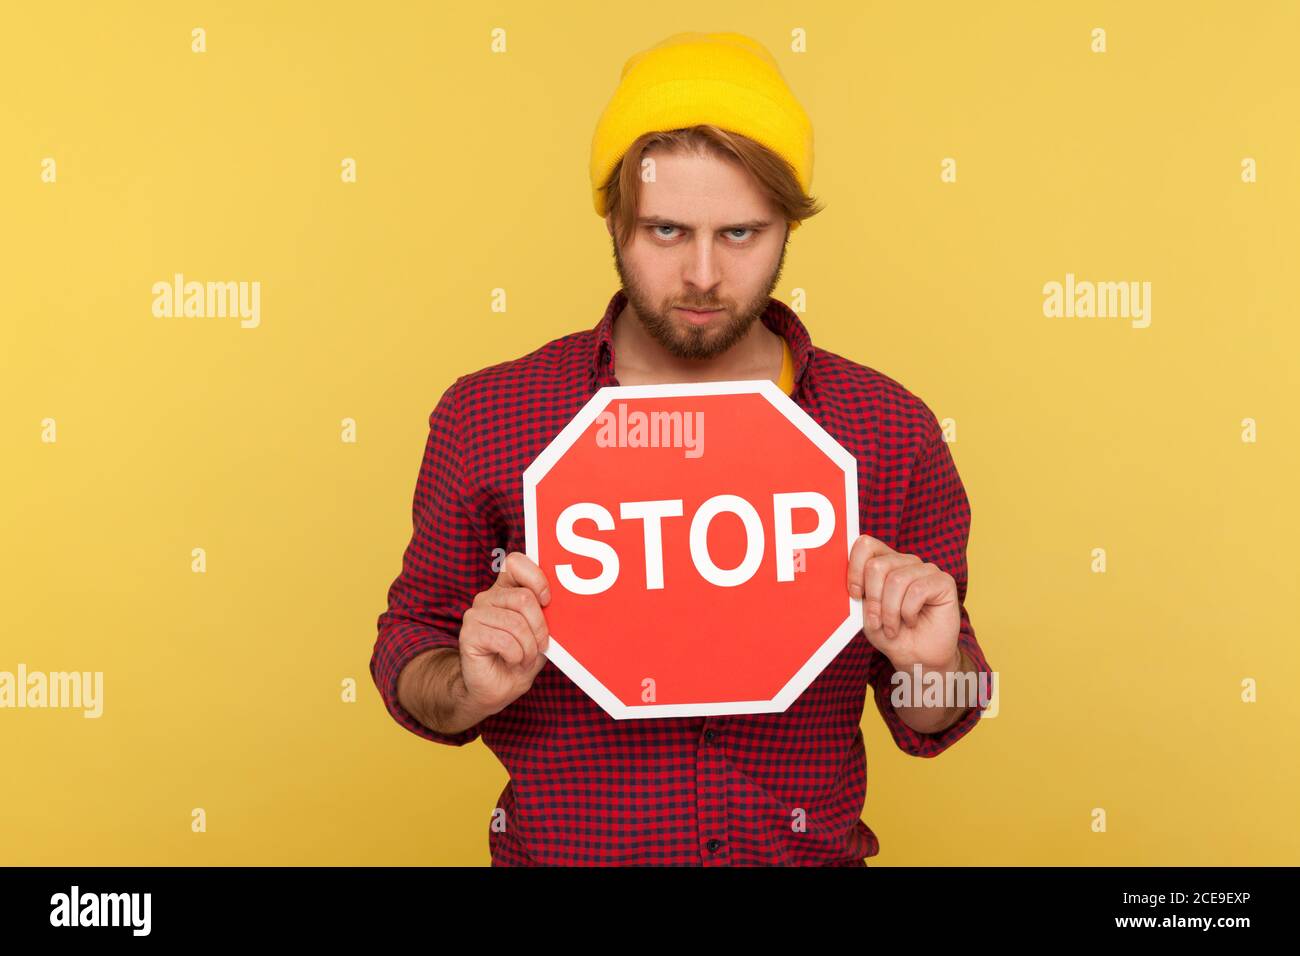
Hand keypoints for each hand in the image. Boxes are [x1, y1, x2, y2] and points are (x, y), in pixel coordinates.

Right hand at [458, 551, 551, 716]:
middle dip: (540, 627)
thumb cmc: (520, 659)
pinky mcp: (468, 633)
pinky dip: (516, 655)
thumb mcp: (540, 634)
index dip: (536, 578)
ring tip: (524, 657)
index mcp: (506, 590)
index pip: (515, 562)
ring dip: (528, 647)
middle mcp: (488, 597)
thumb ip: (546, 614)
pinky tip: (511, 660)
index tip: (548, 601)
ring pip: (516, 622)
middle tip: (540, 645)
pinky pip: (503, 640)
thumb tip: (564, 602)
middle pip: (524, 597)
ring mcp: (476, 614)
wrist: (496, 689)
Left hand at [846, 534, 959, 671]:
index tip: (854, 594)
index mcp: (884, 562)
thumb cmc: (890, 633)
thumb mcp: (865, 614)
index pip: (865, 545)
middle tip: (877, 621)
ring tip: (893, 627)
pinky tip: (912, 621)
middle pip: (877, 565)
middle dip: (873, 599)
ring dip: (890, 612)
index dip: (855, 569)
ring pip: (896, 580)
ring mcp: (925, 569)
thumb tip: (848, 581)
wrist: (917, 657)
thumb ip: (857, 593)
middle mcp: (904, 562)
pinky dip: (909, 612)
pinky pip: (918, 590)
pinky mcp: (943, 581)